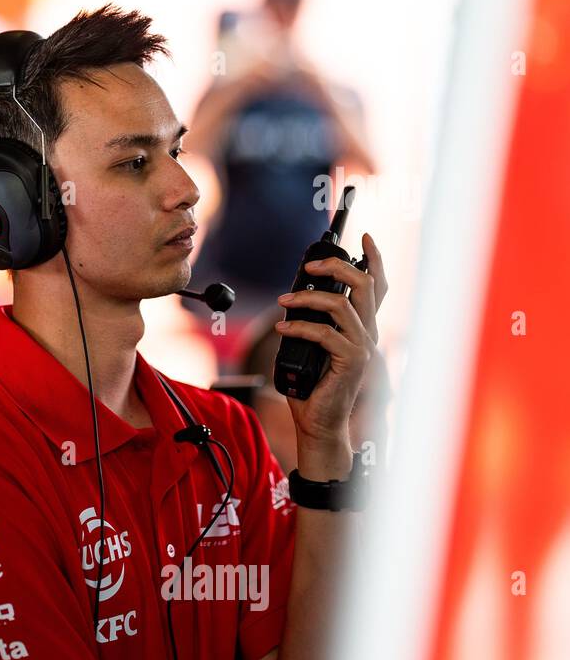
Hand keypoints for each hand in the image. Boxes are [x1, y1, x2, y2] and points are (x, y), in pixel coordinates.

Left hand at [275, 233, 388, 474]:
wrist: (318, 422)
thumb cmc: (312, 386)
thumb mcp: (310, 346)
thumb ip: (312, 323)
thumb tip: (295, 297)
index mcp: (362, 328)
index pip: (376, 287)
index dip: (375, 259)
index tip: (365, 237)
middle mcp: (369, 334)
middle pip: (363, 285)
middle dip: (336, 267)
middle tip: (309, 268)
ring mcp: (364, 347)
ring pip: (341, 305)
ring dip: (308, 297)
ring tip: (283, 301)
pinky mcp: (352, 361)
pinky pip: (325, 333)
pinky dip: (300, 326)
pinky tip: (284, 327)